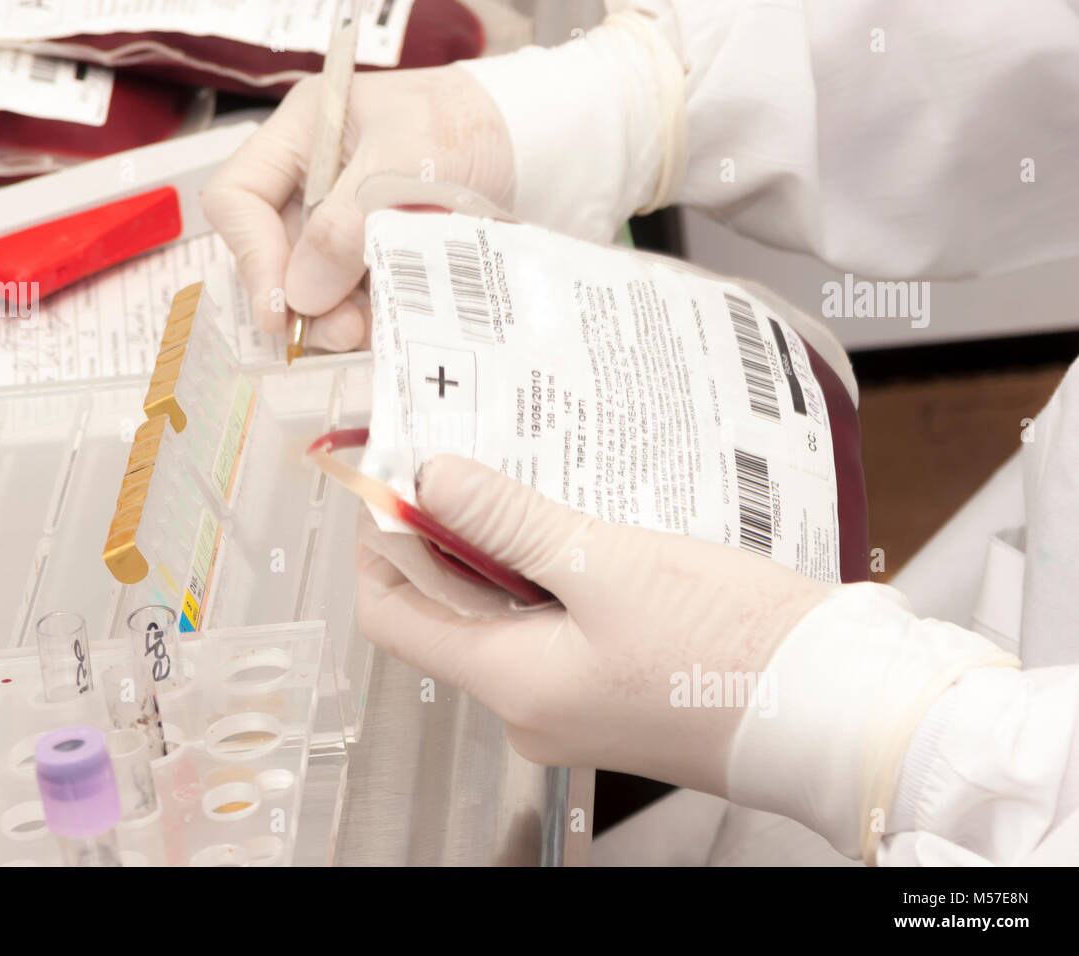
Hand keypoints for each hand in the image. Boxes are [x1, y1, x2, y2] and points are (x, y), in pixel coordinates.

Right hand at [201, 66, 513, 351]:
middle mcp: (309, 180)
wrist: (528, 141)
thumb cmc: (465, 128)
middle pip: (271, 252)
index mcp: (300, 135)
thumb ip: (346, 228)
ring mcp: (340, 220)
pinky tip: (387, 326)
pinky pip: (350, 295)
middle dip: (300, 298)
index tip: (282, 306)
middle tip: (339, 330)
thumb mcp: (402, 167)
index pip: (238, 198)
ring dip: (332, 316)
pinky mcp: (372, 254)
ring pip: (311, 284)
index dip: (252, 255)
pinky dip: (364, 315)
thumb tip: (300, 295)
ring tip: (367, 331)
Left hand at [356, 454, 834, 794]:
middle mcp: (530, 708)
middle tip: (471, 463)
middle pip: (449, 614)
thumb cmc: (732, 647)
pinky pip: (556, 630)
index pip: (394, 618)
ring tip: (532, 483)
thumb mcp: (607, 563)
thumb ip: (508, 521)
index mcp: (512, 683)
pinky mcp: (613, 693)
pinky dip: (554, 579)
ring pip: (507, 618)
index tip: (393, 486)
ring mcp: (573, 706)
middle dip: (451, 538)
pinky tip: (583, 529)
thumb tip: (432, 481)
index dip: (382, 547)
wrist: (838, 708)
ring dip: (509, 552)